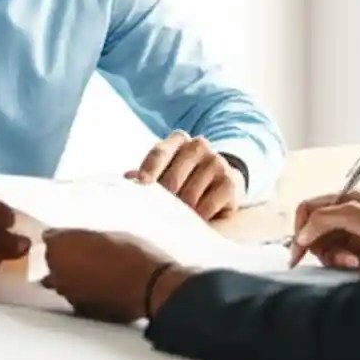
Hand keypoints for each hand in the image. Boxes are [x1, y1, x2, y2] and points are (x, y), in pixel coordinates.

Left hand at [41, 229, 187, 322]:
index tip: (72, 240)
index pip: (49, 241)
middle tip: (87, 257)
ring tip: (96, 274)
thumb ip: (78, 238)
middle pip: (52, 265)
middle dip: (63, 261)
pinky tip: (101, 289)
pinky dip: (83, 293)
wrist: (148, 287)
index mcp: (60, 249)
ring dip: (72, 278)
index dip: (62, 240)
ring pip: (63, 283)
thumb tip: (62, 236)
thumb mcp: (104, 235)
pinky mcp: (80, 311)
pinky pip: (77, 298)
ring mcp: (67, 295)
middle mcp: (56, 274)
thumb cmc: (129, 253)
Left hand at [126, 131, 240, 220]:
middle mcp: (199, 145)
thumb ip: (146, 176)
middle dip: (164, 199)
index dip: (148, 171)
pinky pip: (209, 204)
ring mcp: (217, 161)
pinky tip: (196, 219)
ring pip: (190, 194)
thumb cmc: (184, 178)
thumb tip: (128, 180)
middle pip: (174, 176)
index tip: (141, 187)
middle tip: (158, 214)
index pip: (159, 153)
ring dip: (182, 210)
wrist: (223, 181)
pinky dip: (199, 215)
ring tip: (177, 217)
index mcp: (178, 140)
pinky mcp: (231, 181)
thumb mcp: (165, 172)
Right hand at [289, 191, 359, 269]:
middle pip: (313, 233)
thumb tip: (302, 234)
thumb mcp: (359, 215)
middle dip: (320, 246)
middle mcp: (347, 218)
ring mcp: (353, 239)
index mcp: (346, 200)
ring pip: (324, 251)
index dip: (300, 227)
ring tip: (352, 262)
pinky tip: (358, 266)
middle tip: (336, 256)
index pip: (308, 209)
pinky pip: (336, 265)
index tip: (298, 249)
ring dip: (334, 259)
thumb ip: (325, 218)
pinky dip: (342, 267)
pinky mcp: (359, 259)